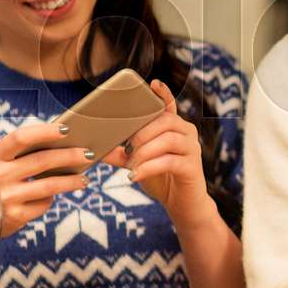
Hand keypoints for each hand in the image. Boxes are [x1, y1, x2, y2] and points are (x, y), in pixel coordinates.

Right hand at [0, 124, 92, 236]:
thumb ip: (16, 154)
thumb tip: (59, 143)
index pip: (20, 138)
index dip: (45, 132)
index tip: (66, 129)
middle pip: (42, 161)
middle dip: (70, 156)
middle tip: (88, 153)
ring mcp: (5, 197)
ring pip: (49, 185)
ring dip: (71, 181)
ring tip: (84, 179)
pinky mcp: (14, 216)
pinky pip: (43, 204)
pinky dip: (50, 199)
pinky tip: (52, 197)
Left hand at [101, 80, 215, 226]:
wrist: (182, 204)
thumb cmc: (160, 178)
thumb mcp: (137, 163)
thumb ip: (121, 154)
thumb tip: (95, 148)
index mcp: (174, 127)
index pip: (169, 105)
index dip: (163, 94)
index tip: (154, 84)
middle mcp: (186, 133)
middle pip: (165, 121)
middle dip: (141, 133)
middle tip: (127, 149)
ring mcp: (192, 149)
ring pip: (168, 140)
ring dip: (144, 152)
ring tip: (131, 166)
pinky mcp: (192, 167)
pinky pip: (169, 161)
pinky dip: (149, 167)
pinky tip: (135, 176)